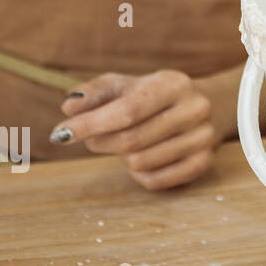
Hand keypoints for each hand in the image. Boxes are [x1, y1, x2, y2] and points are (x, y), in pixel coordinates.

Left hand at [51, 71, 218, 190]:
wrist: (205, 106)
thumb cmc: (153, 96)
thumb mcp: (125, 85)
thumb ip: (94, 92)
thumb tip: (69, 107)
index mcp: (174, 84)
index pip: (128, 110)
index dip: (91, 124)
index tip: (60, 133)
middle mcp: (195, 110)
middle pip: (131, 140)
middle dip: (101, 142)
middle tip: (91, 139)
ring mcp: (203, 138)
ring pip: (141, 163)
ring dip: (122, 157)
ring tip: (127, 143)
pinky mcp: (204, 163)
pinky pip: (155, 181)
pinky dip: (139, 174)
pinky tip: (143, 157)